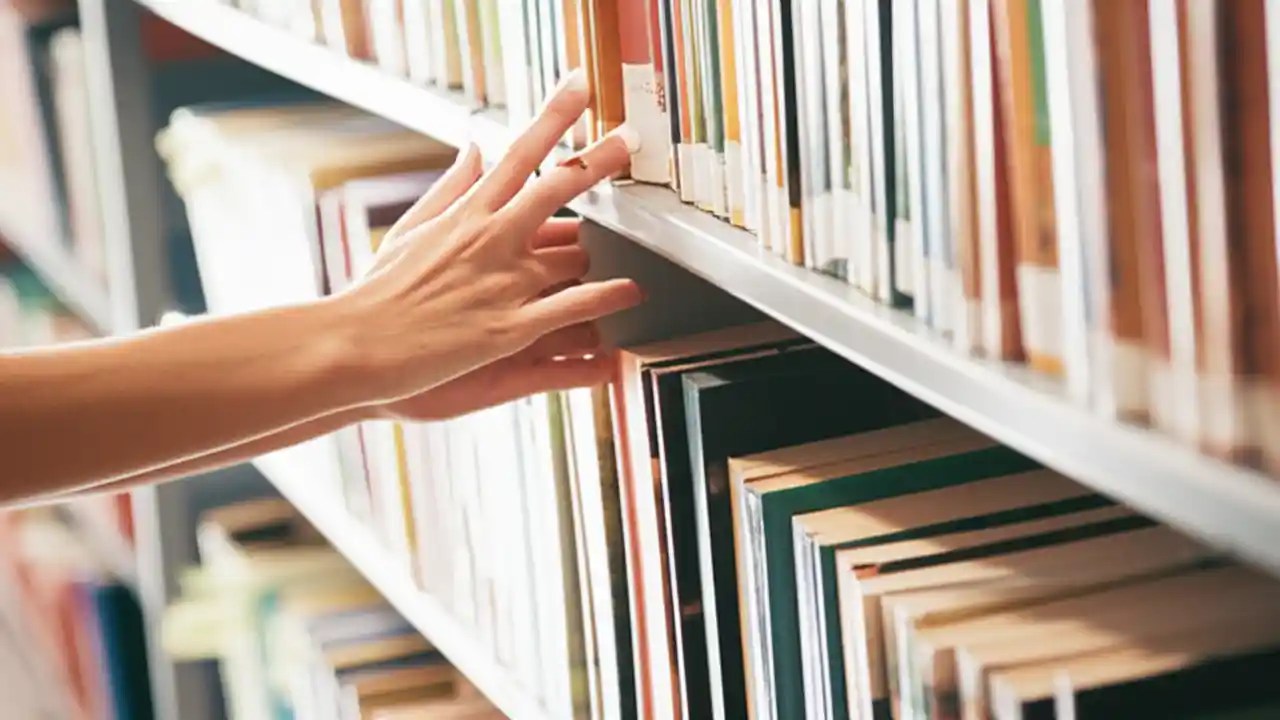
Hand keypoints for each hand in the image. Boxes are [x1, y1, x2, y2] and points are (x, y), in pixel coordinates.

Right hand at [331, 67, 641, 407]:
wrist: (355, 343)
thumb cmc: (379, 290)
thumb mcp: (411, 227)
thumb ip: (451, 187)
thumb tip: (476, 146)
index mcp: (468, 212)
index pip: (520, 151)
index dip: (554, 115)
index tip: (580, 86)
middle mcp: (491, 238)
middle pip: (558, 186)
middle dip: (599, 158)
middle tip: (630, 139)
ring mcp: (503, 282)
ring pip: (575, 251)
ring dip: (605, 250)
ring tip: (631, 250)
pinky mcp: (509, 328)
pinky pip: (571, 307)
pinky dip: (605, 297)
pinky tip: (630, 292)